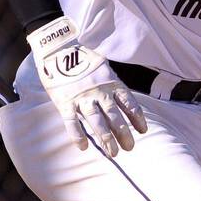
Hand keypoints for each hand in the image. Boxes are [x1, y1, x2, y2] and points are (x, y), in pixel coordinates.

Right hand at [27, 17, 147, 154]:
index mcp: (111, 82)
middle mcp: (99, 92)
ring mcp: (82, 98)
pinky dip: (77, 135)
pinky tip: (83, 147)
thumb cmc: (82, 58)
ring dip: (106, 139)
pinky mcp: (65, 102)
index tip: (143, 131)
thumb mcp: (103, 67)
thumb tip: (121, 100)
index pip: (129, 103)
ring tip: (112, 153)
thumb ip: (111, 83)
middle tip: (129, 148)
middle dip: (124, 134)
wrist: (57, 48)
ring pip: (97, 122)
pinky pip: (72, 122)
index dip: (137, 119)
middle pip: (115, 117)